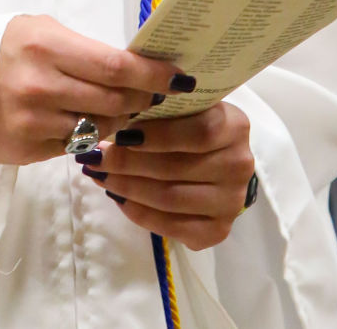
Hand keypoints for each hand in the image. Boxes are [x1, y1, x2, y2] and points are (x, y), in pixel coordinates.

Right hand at [0, 15, 187, 167]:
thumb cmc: (2, 47)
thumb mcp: (39, 30)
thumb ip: (82, 49)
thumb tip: (132, 67)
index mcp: (46, 46)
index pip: (116, 66)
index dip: (153, 74)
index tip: (179, 77)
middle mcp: (41, 86)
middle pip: (115, 101)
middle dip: (144, 99)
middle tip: (159, 96)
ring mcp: (34, 123)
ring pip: (101, 129)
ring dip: (120, 122)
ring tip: (126, 110)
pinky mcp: (27, 151)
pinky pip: (76, 148)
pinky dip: (92, 138)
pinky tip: (93, 126)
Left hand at [75, 102, 254, 251]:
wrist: (219, 161)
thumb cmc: (193, 123)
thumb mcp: (186, 106)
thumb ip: (163, 107)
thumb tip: (116, 112)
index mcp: (236, 126)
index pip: (198, 132)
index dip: (158, 135)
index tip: (121, 133)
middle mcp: (240, 166)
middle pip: (177, 168)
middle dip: (129, 162)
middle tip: (96, 156)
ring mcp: (231, 203)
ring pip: (170, 198)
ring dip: (128, 187)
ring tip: (100, 175)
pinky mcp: (217, 231)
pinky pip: (172, 226)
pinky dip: (139, 212)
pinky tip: (118, 197)